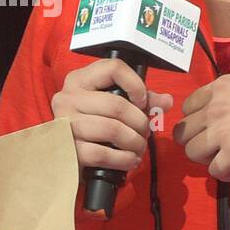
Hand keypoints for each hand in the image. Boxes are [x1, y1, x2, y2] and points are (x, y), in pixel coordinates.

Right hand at [51, 58, 174, 176]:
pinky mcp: (67, 149)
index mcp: (79, 80)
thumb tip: (167, 101)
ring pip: (111, 129)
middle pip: (117, 104)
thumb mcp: (112, 104)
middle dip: (140, 122)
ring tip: (139, 148)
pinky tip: (130, 160)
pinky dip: (123, 159)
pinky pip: (102, 153)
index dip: (136, 85)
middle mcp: (67, 97)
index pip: (113, 68)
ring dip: (134, 142)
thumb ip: (141, 100)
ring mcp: (65, 123)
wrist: (62, 155)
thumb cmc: (91, 125)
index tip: (143, 102)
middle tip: (145, 133)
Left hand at [172, 71, 229, 181]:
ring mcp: (220, 132)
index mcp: (218, 89)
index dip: (196, 120)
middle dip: (196, 141)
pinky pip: (215, 170)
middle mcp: (213, 109)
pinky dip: (226, 173)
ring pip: (192, 152)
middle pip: (183, 132)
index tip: (209, 126)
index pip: (187, 107)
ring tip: (225, 157)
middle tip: (214, 146)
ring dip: (207, 158)